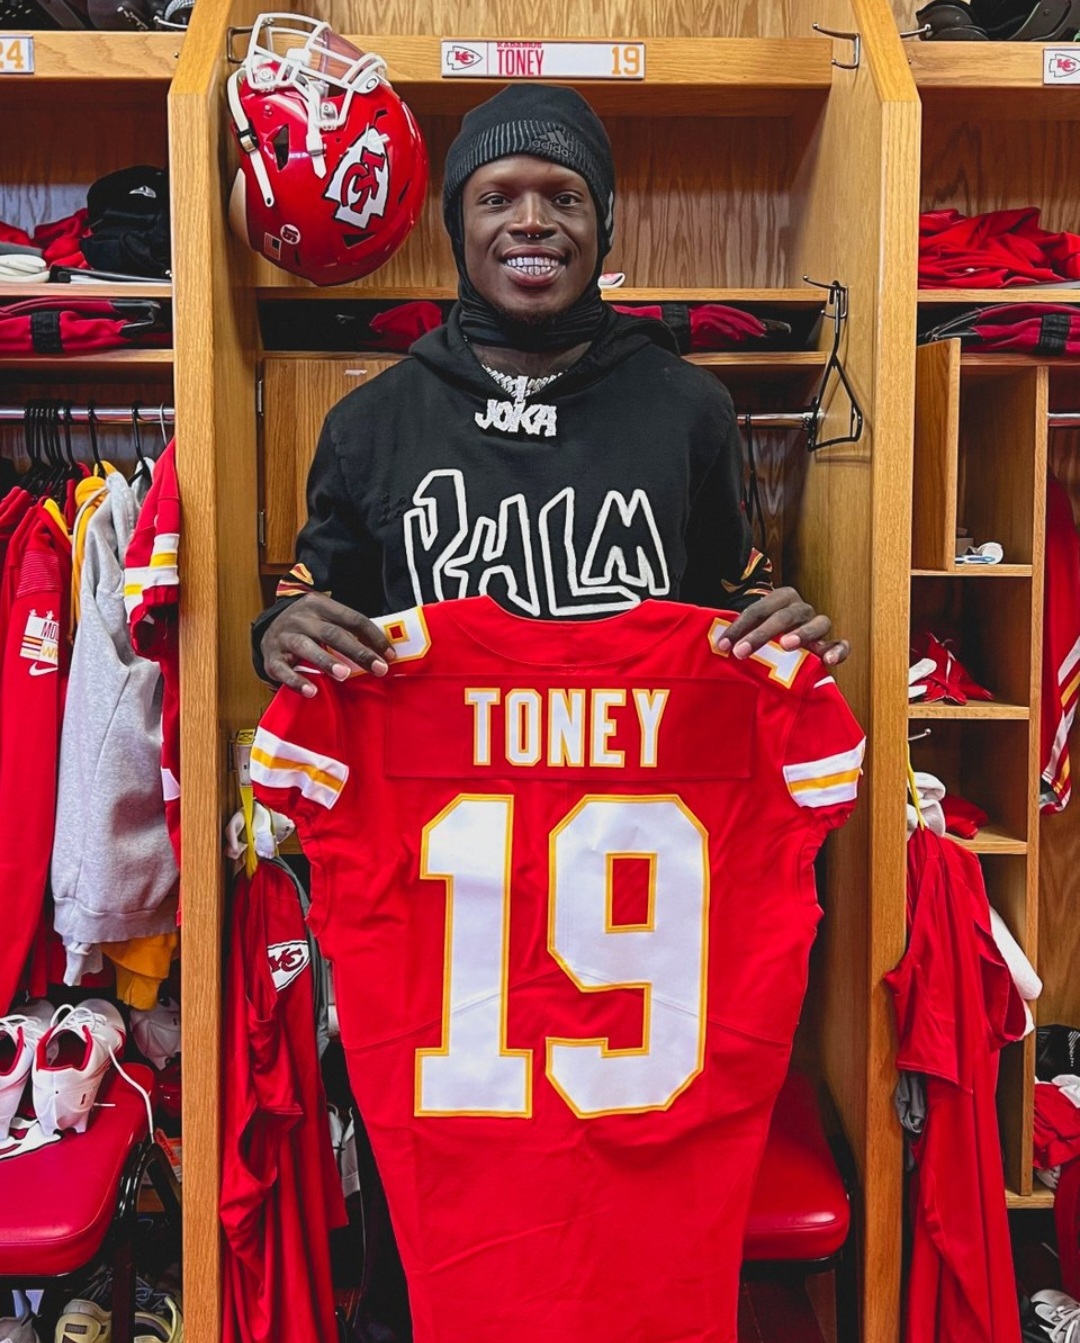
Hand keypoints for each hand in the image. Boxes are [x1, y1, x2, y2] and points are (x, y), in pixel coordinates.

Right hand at [261, 593, 396, 696]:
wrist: (268, 630)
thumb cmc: (308, 628)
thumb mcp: (326, 620)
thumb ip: (349, 631)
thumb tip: (385, 653)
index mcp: (319, 604)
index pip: (352, 618)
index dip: (373, 637)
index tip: (390, 655)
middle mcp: (300, 618)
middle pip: (332, 633)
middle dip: (358, 652)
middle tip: (378, 668)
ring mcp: (284, 637)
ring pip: (306, 647)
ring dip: (327, 661)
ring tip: (344, 675)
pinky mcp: (271, 658)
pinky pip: (284, 670)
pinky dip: (297, 681)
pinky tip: (311, 691)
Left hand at [714, 587, 849, 666]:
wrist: (786, 641)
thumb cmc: (763, 637)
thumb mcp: (748, 630)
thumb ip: (737, 633)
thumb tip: (713, 643)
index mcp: (780, 598)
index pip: (758, 609)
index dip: (739, 627)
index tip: (723, 646)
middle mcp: (801, 608)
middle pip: (785, 616)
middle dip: (761, 634)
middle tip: (742, 652)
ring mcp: (818, 625)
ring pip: (818, 622)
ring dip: (802, 633)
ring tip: (786, 645)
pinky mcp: (831, 643)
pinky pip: (841, 644)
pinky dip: (837, 650)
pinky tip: (827, 660)